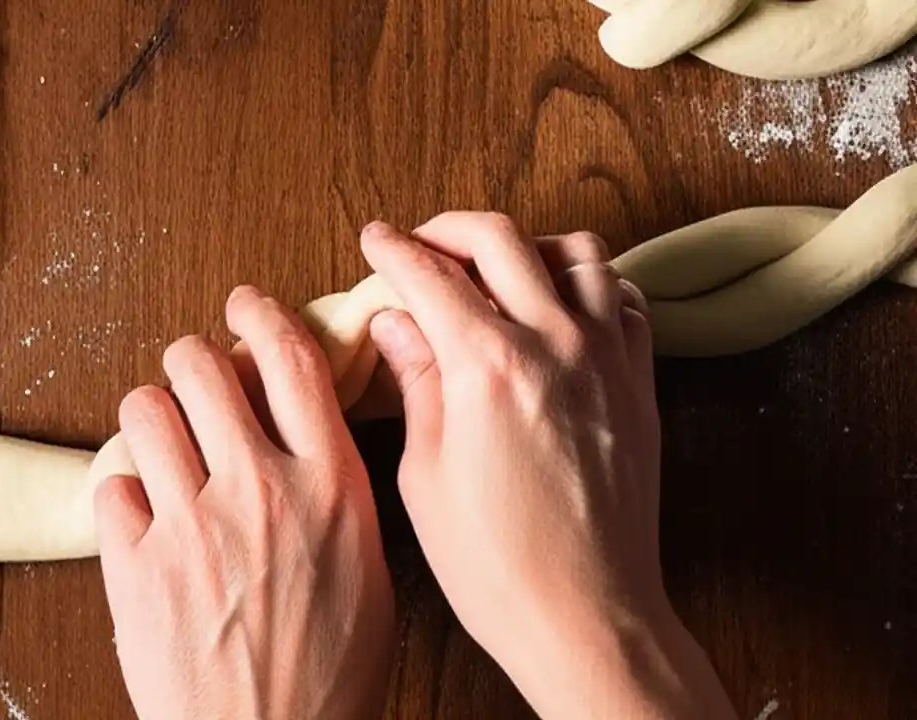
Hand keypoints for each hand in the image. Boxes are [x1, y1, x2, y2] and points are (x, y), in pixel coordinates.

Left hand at [95, 285, 394, 719]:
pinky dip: (122, 495)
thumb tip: (309, 436)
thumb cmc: (330, 676)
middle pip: (204, 367)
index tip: (245, 302)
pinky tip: (142, 516)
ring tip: (159, 435)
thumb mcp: (369, 574)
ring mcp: (190, 525)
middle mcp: (259, 490)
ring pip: (145, 412)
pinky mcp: (133, 564)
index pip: (291, 362)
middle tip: (189, 369)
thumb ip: (339, 494)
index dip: (262, 315)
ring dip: (150, 414)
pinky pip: (110, 488)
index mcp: (328, 487)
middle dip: (191, 356)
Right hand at [362, 213, 733, 718]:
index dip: (393, 248)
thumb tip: (396, 324)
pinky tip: (558, 307)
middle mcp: (553, 343)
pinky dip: (587, 283)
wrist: (586, 615)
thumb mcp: (425, 473)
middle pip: (500, 238)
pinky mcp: (637, 382)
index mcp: (487, 366)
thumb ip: (416, 382)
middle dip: (449, 228)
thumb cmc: (495, 563)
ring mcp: (605, 358)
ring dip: (527, 244)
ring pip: (575, 250)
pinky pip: (622, 297)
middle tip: (422, 244)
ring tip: (496, 269)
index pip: (430, 273)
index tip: (376, 239)